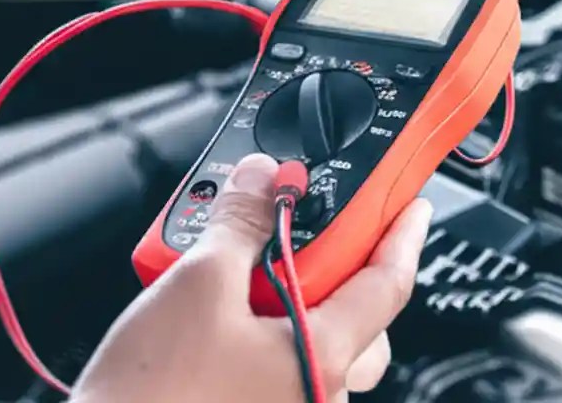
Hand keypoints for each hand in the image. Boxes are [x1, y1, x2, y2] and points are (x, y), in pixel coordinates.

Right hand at [70, 155, 432, 402]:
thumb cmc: (149, 396)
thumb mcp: (197, 283)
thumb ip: (240, 223)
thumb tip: (263, 180)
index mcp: (323, 358)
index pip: (388, 284)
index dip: (402, 236)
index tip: (412, 208)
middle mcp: (319, 396)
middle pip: (359, 319)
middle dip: (337, 271)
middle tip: (304, 232)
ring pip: (317, 346)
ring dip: (293, 303)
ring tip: (245, 271)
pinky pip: (280, 369)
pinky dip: (265, 334)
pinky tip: (223, 315)